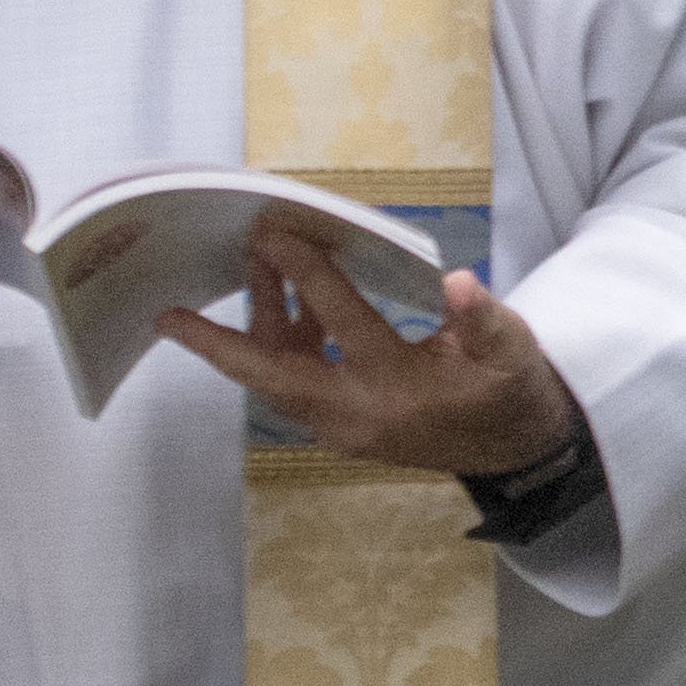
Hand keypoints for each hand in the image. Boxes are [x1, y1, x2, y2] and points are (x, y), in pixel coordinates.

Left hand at [158, 226, 585, 486]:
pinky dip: (276, 351)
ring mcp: (344, 428)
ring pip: (278, 382)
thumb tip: (458, 284)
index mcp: (400, 386)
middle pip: (273, 378)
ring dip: (253, 333)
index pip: (344, 322)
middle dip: (220, 346)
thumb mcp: (513, 351)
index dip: (308, 276)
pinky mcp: (342, 430)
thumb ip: (486, 318)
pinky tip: (284, 308)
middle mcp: (359, 414)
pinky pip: (292, 390)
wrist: (515, 451)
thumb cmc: (511, 391)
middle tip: (170, 317)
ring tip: (250, 270)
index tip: (275, 233)